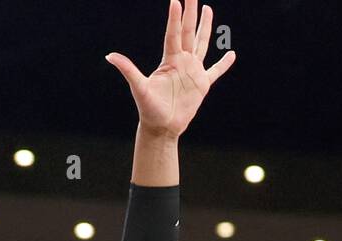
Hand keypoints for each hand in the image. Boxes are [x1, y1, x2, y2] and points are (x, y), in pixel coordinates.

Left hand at [106, 0, 235, 137]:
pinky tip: (231, 54)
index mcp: (169, 60)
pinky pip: (215, 71)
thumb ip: (128, 69)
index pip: (173, 34)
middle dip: (191, 13)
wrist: (161, 127)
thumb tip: (110, 56)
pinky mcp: (202, 85)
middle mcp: (182, 62)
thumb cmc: (148, 108)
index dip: (174, 18)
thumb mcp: (139, 87)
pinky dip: (223, 64)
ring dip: (205, 27)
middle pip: (188, 32)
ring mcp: (193, 72)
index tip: (175, 0)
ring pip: (201, 44)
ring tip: (208, 9)